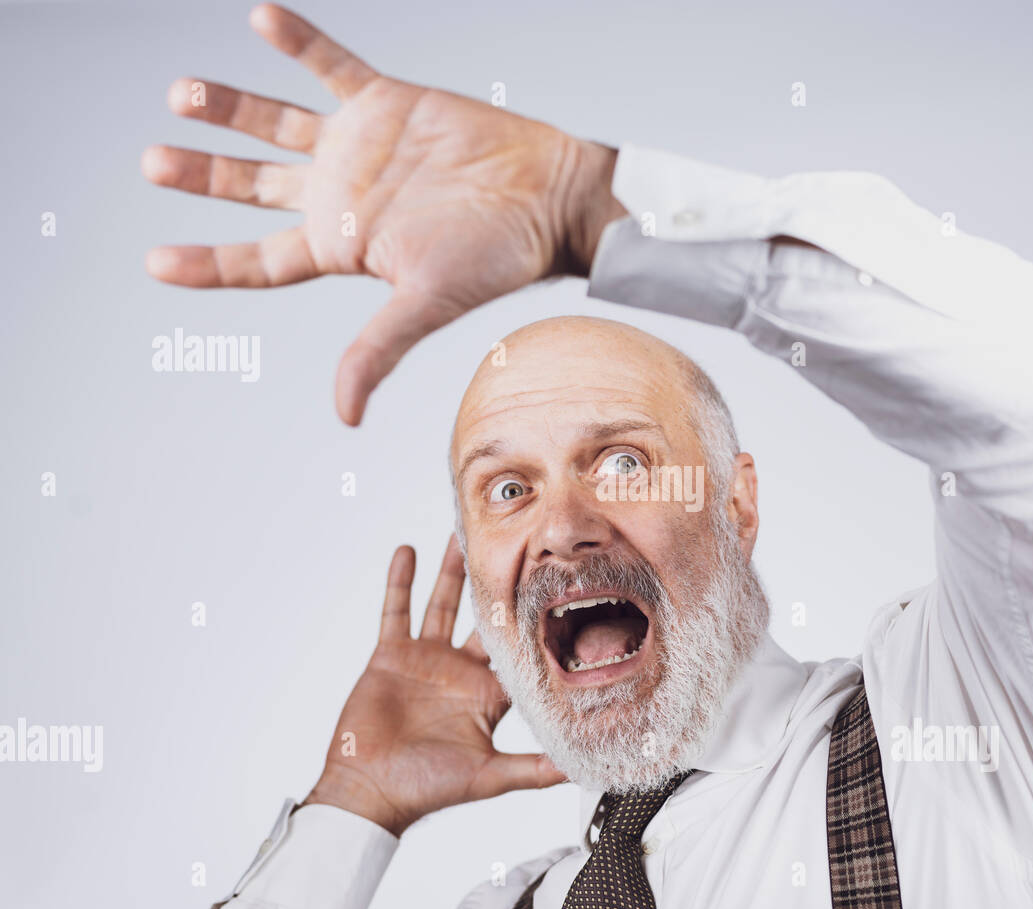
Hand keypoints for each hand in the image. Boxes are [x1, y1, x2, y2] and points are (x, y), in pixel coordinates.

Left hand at [141, 4, 624, 424]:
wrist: (548, 197)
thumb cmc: (497, 258)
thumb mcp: (426, 304)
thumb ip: (377, 350)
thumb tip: (345, 415)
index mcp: (342, 247)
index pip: (259, 261)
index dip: (207, 264)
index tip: (154, 263)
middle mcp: (341, 196)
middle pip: (254, 188)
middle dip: (203, 175)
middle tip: (153, 164)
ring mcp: (359, 146)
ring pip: (277, 122)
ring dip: (229, 108)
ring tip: (181, 93)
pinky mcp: (386, 101)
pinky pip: (331, 64)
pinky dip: (296, 41)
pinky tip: (260, 17)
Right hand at [303, 537, 566, 835]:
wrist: (370, 791)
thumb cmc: (428, 788)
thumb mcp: (490, 776)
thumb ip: (534, 770)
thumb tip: (579, 771)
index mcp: (488, 695)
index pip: (519, 651)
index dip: (536, 623)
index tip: (557, 588)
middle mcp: (461, 671)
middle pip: (483, 618)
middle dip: (497, 585)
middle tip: (514, 545)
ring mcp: (426, 660)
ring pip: (442, 605)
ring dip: (451, 571)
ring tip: (462, 535)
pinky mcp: (391, 656)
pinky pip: (396, 611)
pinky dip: (400, 582)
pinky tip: (407, 551)